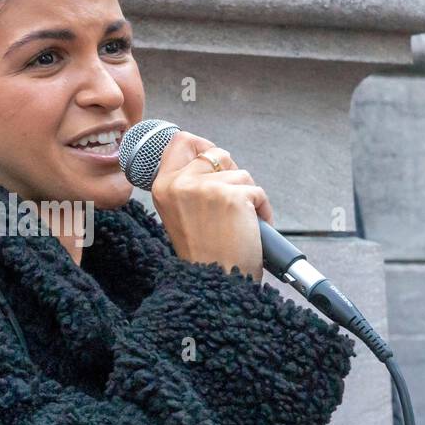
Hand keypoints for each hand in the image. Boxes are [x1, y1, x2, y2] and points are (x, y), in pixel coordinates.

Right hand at [150, 130, 273, 280]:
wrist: (216, 283)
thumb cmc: (204, 254)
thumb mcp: (180, 214)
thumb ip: (188, 185)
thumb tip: (211, 156)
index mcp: (163, 187)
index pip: (180, 142)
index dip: (202, 146)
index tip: (214, 158)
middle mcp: (180, 184)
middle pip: (217, 153)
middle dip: (231, 173)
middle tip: (230, 202)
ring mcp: (206, 188)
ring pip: (240, 173)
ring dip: (248, 195)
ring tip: (239, 223)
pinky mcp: (232, 196)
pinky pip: (257, 191)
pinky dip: (261, 209)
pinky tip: (251, 228)